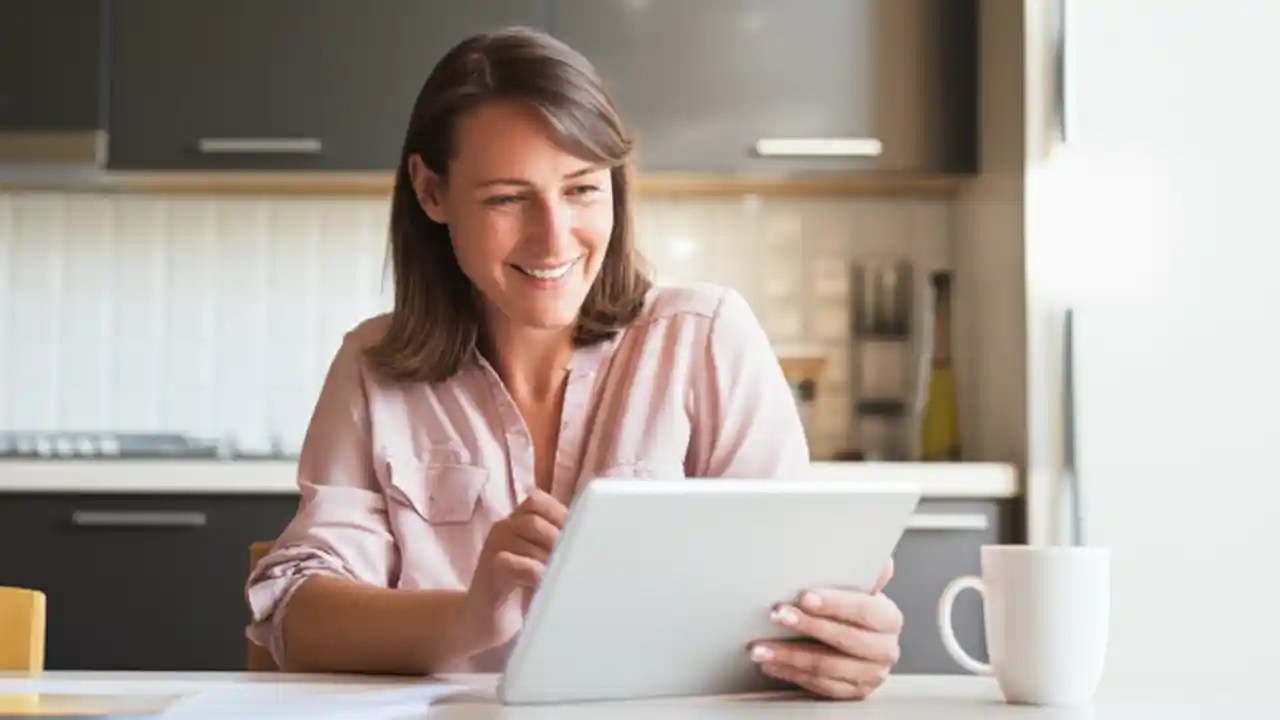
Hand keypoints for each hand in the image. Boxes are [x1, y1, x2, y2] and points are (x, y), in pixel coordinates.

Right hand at [459, 489, 567, 652]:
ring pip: (529, 543)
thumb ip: (555, 546)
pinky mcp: (489, 571)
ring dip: (551, 561)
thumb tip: (590, 539)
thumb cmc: (518, 591)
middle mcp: (501, 529)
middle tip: (572, 562)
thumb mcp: (539, 562)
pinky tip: (545, 587)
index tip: (578, 535)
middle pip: (535, 519)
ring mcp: (493, 548)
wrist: (481, 622)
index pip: (537, 501)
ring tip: (561, 578)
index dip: (560, 514)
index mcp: (515, 522)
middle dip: (559, 540)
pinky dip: (537, 574)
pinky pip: (518, 565)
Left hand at [747, 559, 903, 699]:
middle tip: (778, 616)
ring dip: (790, 656)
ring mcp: (870, 675)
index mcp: (889, 619)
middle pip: (844, 640)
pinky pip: (820, 686)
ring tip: (762, 647)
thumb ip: (863, 573)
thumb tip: (877, 556)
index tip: (806, 597)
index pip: (865, 609)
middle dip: (807, 627)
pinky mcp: (853, 693)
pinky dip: (792, 674)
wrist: (863, 643)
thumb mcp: (860, 588)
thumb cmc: (855, 610)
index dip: (835, 603)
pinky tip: (772, 663)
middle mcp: (884, 650)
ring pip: (827, 667)